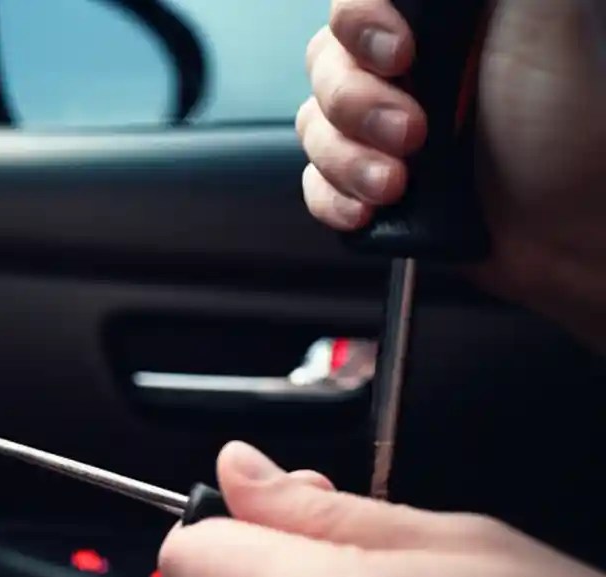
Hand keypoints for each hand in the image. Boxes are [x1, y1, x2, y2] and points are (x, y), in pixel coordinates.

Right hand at [297, 0, 605, 350]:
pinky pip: (312, 179)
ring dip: (348, 158)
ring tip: (400, 182)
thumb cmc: (578, 130)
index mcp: (446, 16)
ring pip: (313, 123)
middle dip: (359, 104)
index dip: (361, 23)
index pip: (358, 1)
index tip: (403, 53)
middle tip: (415, 130)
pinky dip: (334, 196)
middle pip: (325, 58)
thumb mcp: (552, 16)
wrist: (575, 239)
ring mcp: (386, 124)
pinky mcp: (372, 179)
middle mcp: (412, 62)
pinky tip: (373, 206)